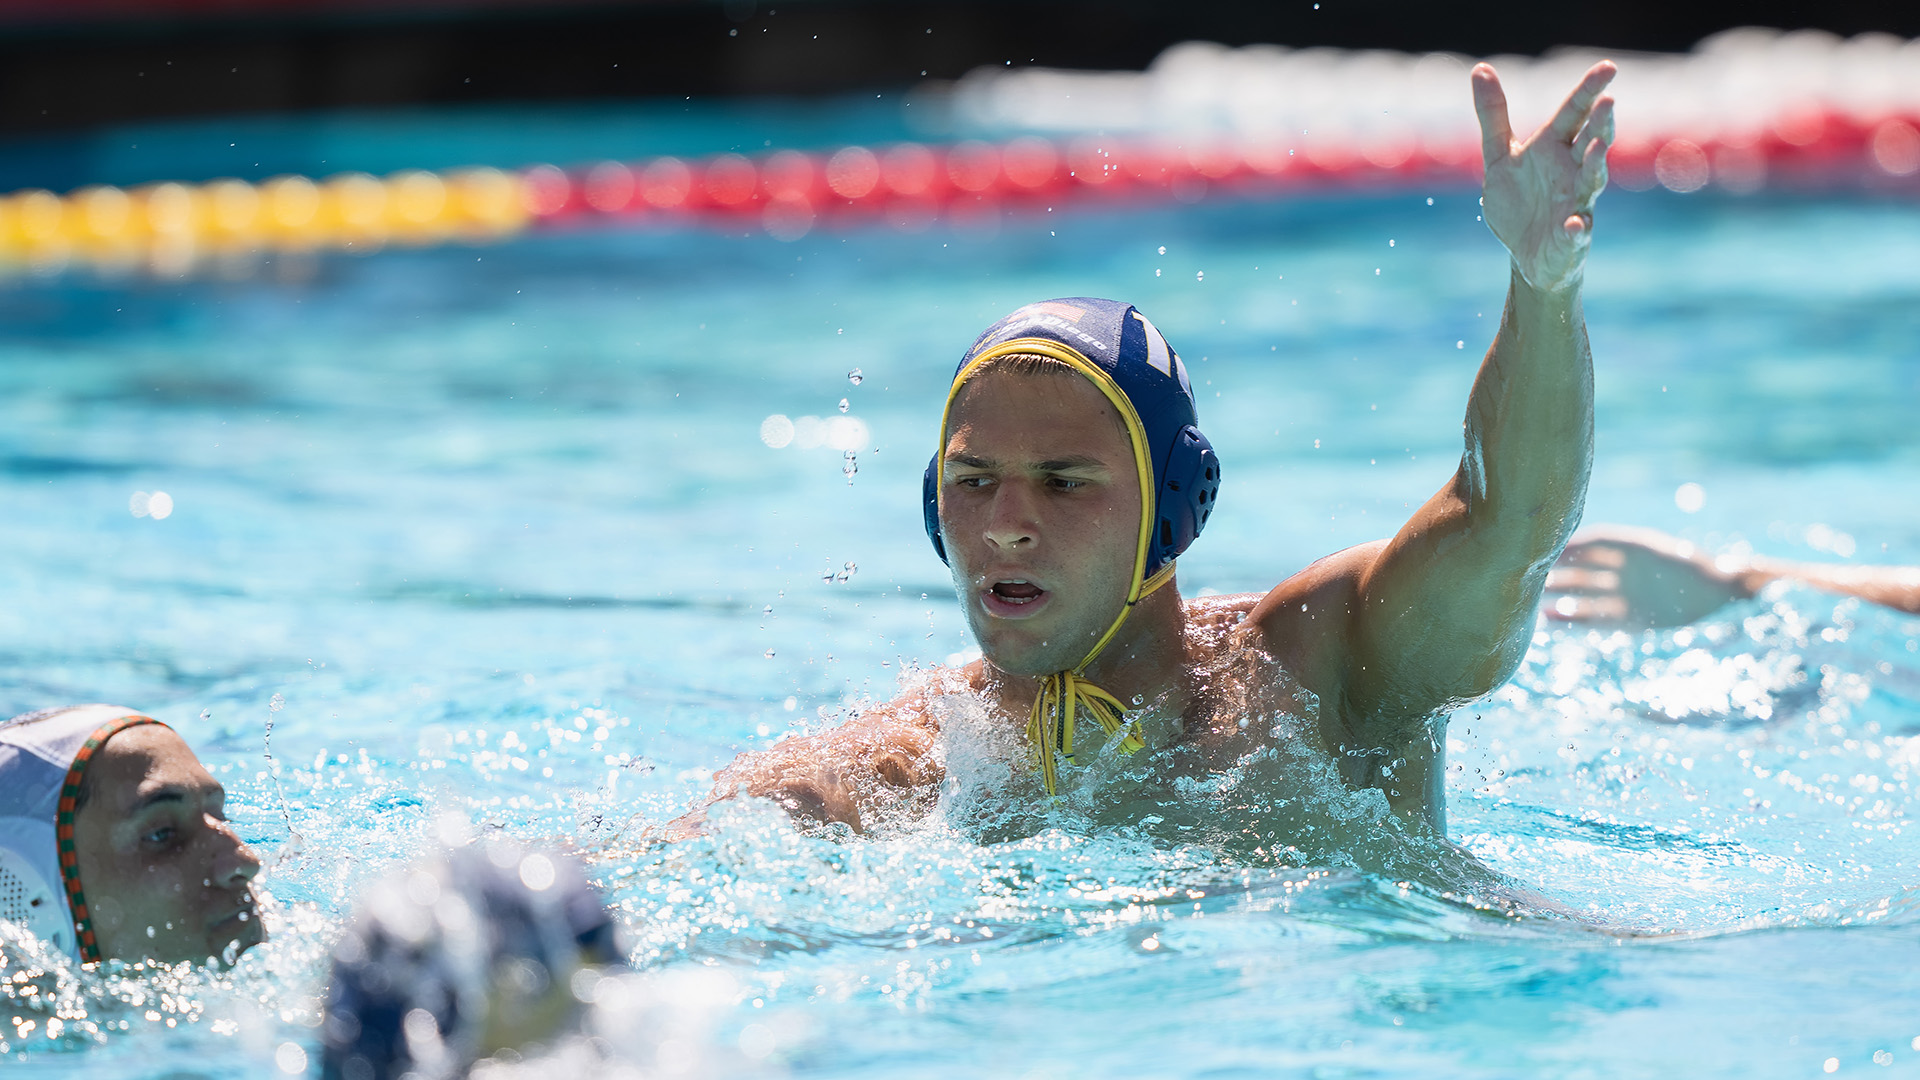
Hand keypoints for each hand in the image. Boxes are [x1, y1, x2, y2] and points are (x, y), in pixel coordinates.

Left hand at [1473, 60, 1615, 292]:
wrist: (1525, 254)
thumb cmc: (1519, 200)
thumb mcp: (1500, 155)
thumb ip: (1493, 115)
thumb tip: (1480, 69)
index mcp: (1555, 148)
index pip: (1574, 114)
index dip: (1588, 91)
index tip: (1608, 67)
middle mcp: (1573, 171)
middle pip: (1590, 143)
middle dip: (1599, 124)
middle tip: (1608, 102)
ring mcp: (1577, 203)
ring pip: (1592, 181)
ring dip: (1595, 165)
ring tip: (1596, 149)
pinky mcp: (1571, 237)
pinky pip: (1577, 232)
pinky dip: (1577, 229)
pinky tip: (1575, 225)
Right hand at [1544, 526, 1757, 628]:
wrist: (1720, 603)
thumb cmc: (1728, 586)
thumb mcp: (1739, 578)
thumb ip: (1753, 576)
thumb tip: (1772, 577)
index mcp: (1647, 551)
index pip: (1605, 540)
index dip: (1580, 543)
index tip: (1557, 545)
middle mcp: (1630, 568)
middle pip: (1587, 562)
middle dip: (1560, 566)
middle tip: (1530, 572)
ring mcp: (1622, 590)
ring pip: (1583, 587)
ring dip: (1560, 591)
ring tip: (1533, 600)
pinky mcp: (1624, 616)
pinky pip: (1592, 614)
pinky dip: (1571, 616)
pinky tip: (1551, 620)